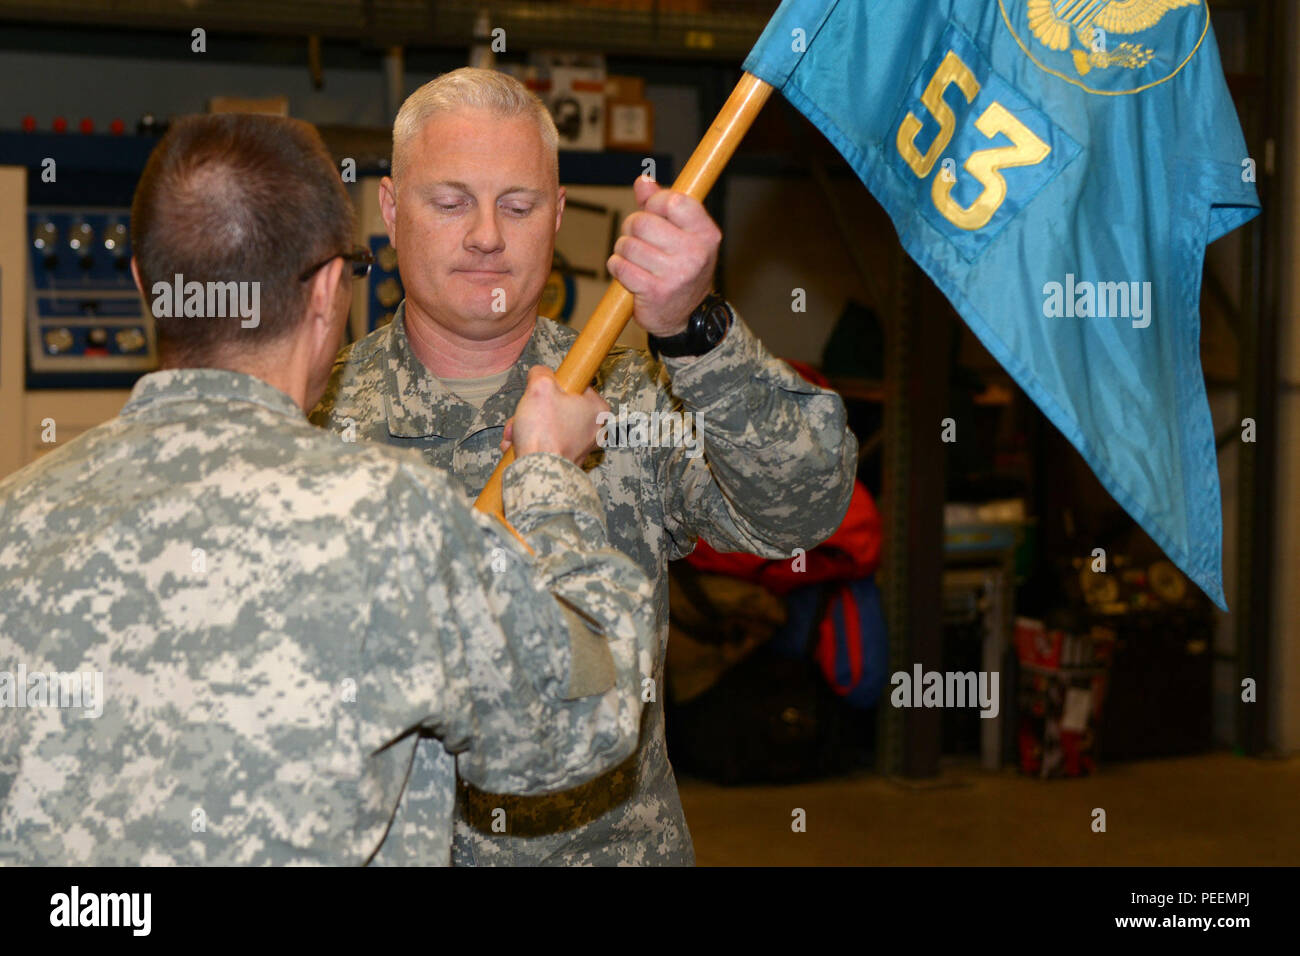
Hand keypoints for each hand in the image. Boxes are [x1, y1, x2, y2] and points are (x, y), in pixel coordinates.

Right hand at [502, 366, 609, 464]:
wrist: (538, 474)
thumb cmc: (544, 434)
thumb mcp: (540, 388)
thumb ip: (541, 373)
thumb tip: (539, 373)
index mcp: (597, 408)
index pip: (574, 386)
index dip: (552, 387)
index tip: (541, 395)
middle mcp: (594, 429)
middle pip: (558, 407)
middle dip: (533, 412)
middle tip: (522, 416)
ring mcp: (582, 446)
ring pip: (549, 426)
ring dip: (528, 427)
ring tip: (516, 434)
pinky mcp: (568, 460)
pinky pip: (547, 443)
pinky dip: (531, 443)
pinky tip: (519, 446)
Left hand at [607, 177, 720, 337]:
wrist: (685, 317)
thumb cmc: (680, 268)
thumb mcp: (681, 234)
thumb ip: (661, 204)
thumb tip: (643, 181)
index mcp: (706, 233)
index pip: (672, 201)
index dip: (653, 204)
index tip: (653, 214)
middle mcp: (695, 253)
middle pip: (642, 222)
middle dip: (631, 229)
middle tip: (638, 240)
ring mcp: (676, 274)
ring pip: (627, 245)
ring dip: (624, 251)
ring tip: (636, 260)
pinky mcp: (655, 292)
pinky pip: (620, 266)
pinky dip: (618, 267)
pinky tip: (629, 274)